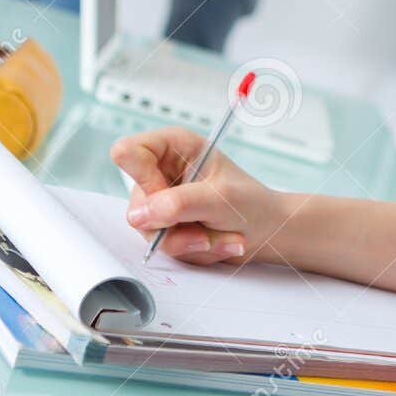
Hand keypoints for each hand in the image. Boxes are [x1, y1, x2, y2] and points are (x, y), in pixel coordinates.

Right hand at [111, 126, 287, 263]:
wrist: (268, 231)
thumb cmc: (252, 203)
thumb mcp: (221, 198)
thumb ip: (179, 204)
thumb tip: (139, 215)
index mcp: (174, 145)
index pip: (127, 152)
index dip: (143, 180)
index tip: (169, 198)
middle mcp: (162, 171)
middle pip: (136, 204)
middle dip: (175, 225)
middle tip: (207, 229)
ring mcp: (160, 200)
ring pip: (149, 231)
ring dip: (190, 242)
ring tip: (221, 235)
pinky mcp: (165, 225)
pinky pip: (162, 247)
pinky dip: (192, 250)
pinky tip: (215, 241)